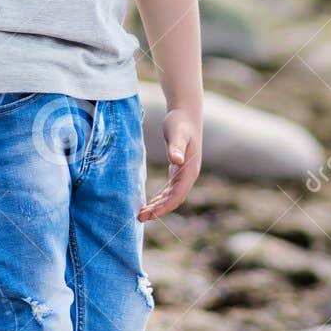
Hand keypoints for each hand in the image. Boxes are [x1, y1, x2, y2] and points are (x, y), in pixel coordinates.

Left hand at [137, 105, 200, 221]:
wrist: (186, 112)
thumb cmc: (180, 122)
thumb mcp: (177, 134)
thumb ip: (176, 148)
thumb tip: (177, 161)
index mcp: (190, 170)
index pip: (177, 196)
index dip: (164, 208)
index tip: (149, 215)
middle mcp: (189, 175)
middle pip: (175, 200)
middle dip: (159, 211)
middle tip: (140, 218)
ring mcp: (185, 172)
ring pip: (172, 196)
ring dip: (159, 206)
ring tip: (142, 214)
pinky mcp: (178, 168)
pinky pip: (170, 189)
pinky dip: (161, 198)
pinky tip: (151, 203)